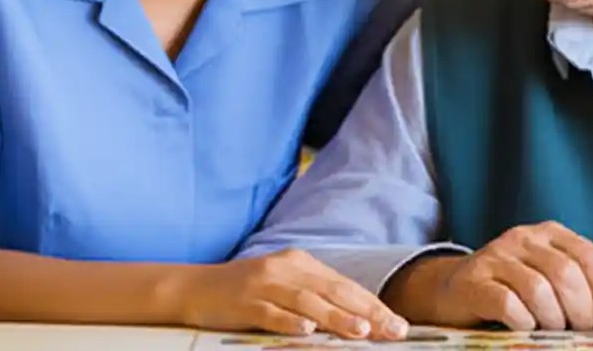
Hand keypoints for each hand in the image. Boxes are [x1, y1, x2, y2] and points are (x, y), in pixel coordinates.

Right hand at [180, 250, 408, 338]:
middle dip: (366, 312)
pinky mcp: (244, 302)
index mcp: (300, 263)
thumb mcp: (284, 285)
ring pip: (308, 302)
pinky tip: (308, 330)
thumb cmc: (245, 292)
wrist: (195, 287)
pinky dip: (291, 322)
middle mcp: (286, 269)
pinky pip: (271, 313)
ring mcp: (264, 285)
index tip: (397, 323)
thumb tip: (359, 318)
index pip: (344, 284)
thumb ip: (316, 296)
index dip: (373, 304)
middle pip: (333, 291)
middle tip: (392, 330)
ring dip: (336, 317)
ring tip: (360, 331)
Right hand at [383, 221, 592, 330]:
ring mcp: (496, 256)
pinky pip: (508, 304)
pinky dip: (524, 323)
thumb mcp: (552, 283)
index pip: (591, 257)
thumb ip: (588, 292)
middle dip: (583, 311)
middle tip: (581, 332)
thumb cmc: (513, 291)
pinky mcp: (473, 280)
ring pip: (539, 290)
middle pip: (567, 274)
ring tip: (551, 331)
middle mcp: (524, 237)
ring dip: (553, 321)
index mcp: (550, 234)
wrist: (453, 291)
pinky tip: (525, 328)